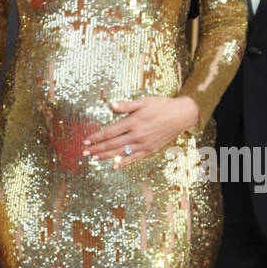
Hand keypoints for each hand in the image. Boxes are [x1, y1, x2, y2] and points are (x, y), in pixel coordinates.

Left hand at [84, 94, 198, 166]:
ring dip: (106, 156)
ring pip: (121, 152)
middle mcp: (137, 135)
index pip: (109, 132)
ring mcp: (144, 144)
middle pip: (112, 144)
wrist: (181, 115)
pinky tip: (115, 165)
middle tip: (84, 153)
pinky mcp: (150, 149)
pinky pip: (134, 158)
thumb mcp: (143, 101)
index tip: (86, 141)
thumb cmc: (162, 106)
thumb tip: (110, 104)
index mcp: (133, 122)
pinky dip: (124, 162)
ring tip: (94, 159)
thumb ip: (126, 105)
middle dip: (97, 149)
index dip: (96, 137)